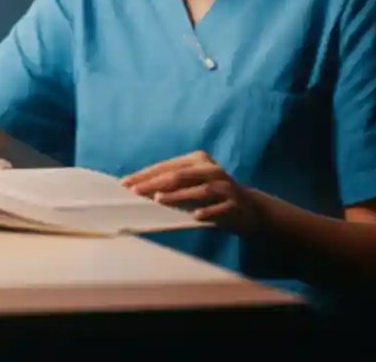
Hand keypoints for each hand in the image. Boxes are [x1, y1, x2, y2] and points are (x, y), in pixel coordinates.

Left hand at [120, 151, 262, 233]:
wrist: (250, 209)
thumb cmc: (211, 195)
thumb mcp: (192, 183)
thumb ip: (170, 183)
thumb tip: (136, 188)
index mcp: (198, 160)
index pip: (167, 166)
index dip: (145, 175)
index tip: (125, 183)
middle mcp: (212, 170)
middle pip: (179, 175)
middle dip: (154, 183)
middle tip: (135, 191)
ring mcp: (226, 187)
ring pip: (199, 190)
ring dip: (178, 196)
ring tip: (159, 200)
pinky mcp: (235, 205)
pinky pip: (219, 208)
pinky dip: (208, 212)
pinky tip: (196, 216)